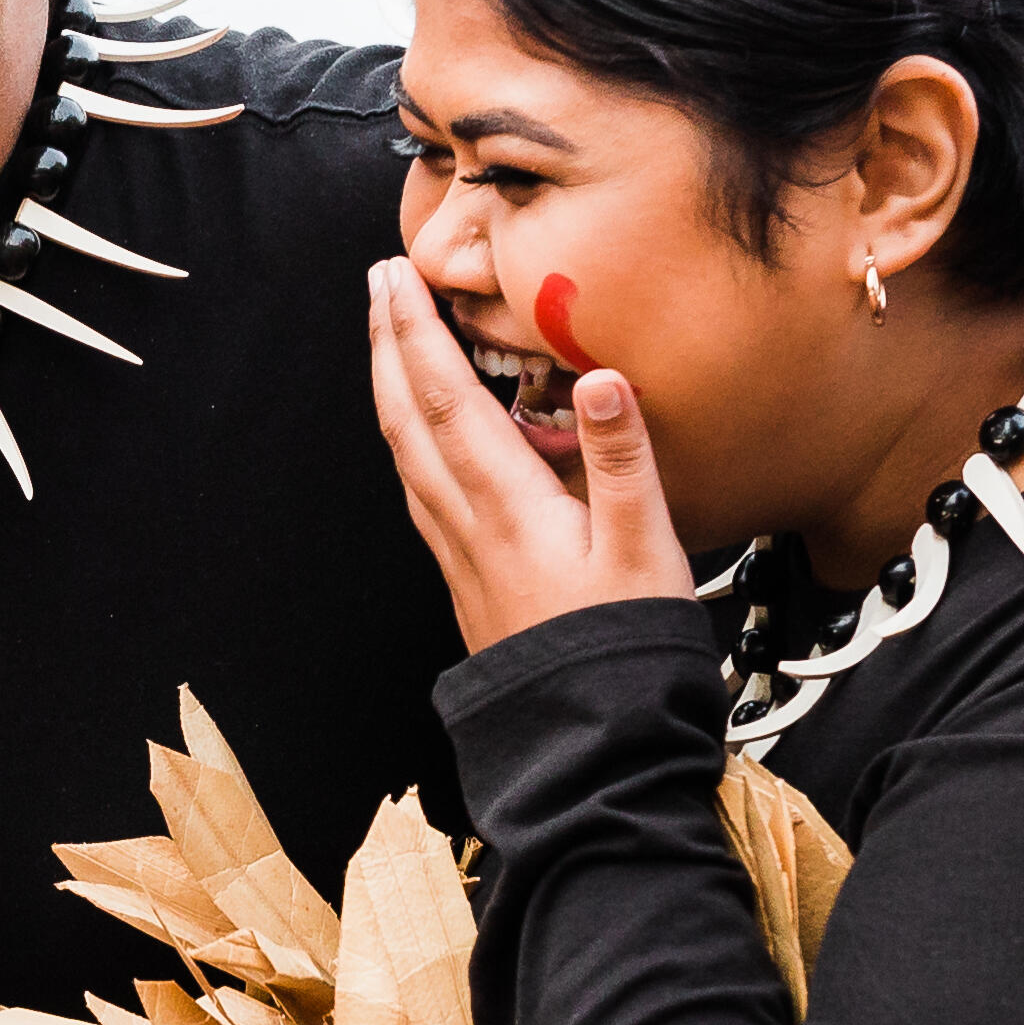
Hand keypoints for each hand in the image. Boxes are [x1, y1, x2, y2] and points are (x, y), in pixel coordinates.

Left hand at [363, 259, 700, 653]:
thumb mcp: (647, 548)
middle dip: (387, 346)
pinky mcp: (467, 582)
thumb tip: (600, 376)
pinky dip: (409, 445)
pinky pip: (421, 496)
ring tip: (386, 344)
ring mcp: (460, 557)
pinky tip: (417, 443)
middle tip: (376, 285)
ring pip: (405, 457)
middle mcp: (469, 527)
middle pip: (407, 420)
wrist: (594, 747)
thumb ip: (624, 459)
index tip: (394, 276)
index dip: (415, 332)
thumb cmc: (627, 650)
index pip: (447, 399)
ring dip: (390, 391)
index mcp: (509, 508)